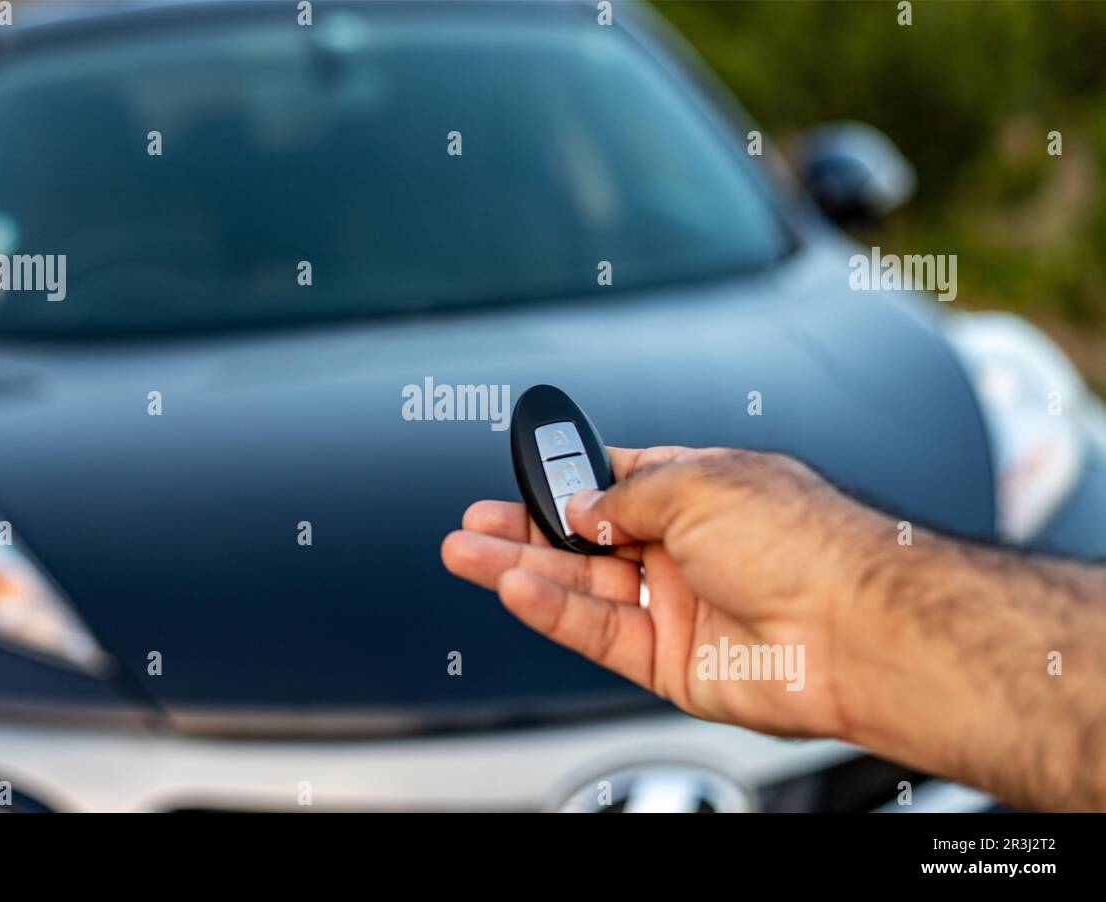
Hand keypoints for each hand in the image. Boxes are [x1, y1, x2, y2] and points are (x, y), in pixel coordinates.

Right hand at [441, 446, 882, 739]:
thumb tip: (581, 505)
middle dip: (528, 530)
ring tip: (466, 552)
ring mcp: (681, 606)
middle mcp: (689, 549)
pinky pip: (601, 634)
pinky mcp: (673, 662)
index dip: (570, 482)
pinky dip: (554, 612)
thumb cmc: (803, 541)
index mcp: (703, 491)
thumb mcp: (698, 481)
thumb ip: (625, 495)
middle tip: (475, 522)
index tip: (522, 476)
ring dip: (522, 569)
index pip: (620, 482)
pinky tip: (514, 589)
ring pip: (584, 588)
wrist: (854, 628)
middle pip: (589, 540)